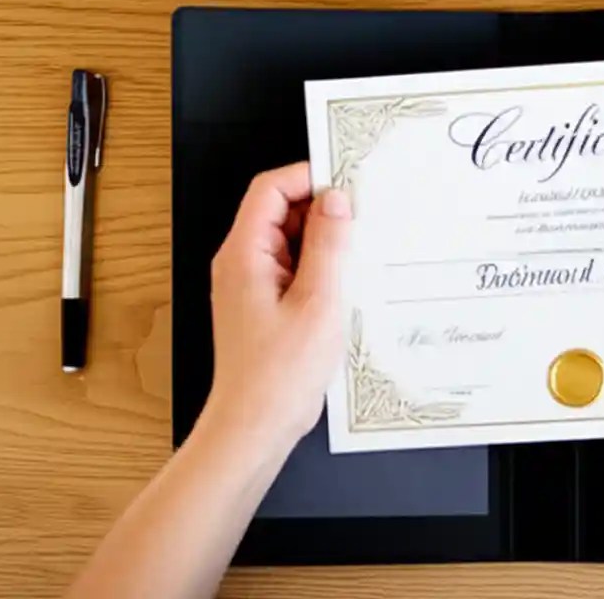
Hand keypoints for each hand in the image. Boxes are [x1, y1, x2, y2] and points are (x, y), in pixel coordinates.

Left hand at [207, 162, 351, 444]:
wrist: (255, 425)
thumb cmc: (279, 374)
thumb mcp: (319, 300)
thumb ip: (329, 244)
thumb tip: (337, 200)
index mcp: (245, 253)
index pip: (270, 189)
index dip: (309, 178)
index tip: (347, 183)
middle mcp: (241, 263)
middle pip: (280, 212)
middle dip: (322, 212)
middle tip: (362, 223)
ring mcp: (251, 285)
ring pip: (290, 241)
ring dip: (324, 244)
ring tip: (355, 262)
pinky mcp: (264, 306)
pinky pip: (293, 270)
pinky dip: (319, 270)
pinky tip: (344, 289)